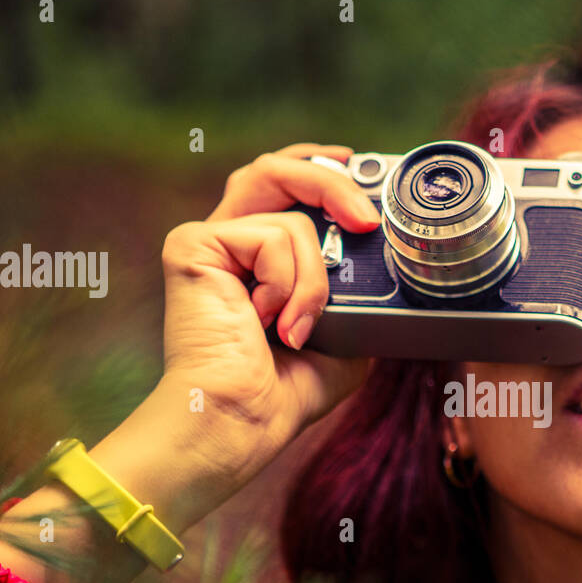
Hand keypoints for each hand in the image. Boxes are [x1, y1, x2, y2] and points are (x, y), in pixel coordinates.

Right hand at [159, 143, 379, 476]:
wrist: (244, 418)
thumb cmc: (285, 391)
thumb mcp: (345, 334)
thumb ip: (355, 292)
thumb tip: (388, 263)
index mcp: (257, 259)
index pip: (284, 186)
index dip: (320, 167)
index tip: (357, 163)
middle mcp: (229, 242)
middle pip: (278, 170)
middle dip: (330, 183)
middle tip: (367, 221)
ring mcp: (209, 240)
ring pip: (293, 218)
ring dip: (315, 277)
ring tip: (301, 326)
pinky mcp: (193, 245)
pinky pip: (272, 236)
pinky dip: (289, 284)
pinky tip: (270, 325)